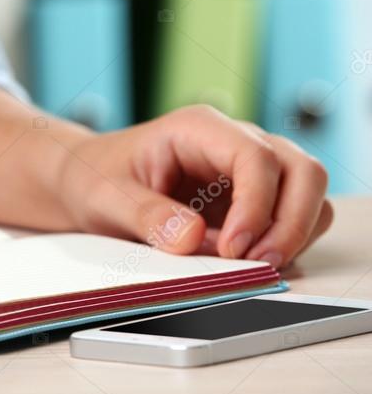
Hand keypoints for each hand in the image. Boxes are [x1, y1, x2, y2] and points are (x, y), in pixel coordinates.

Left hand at [54, 105, 333, 267]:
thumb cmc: (95, 178)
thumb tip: (190, 238)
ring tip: (250, 265)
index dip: (256, 205)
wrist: (86, 181)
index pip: (256, 156)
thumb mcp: (104, 196)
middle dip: (290, 222)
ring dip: (292, 234)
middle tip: (256, 264)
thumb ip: (144, 215)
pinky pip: (292, 218)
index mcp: (197, 129)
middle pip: (301, 170)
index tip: (233, 248)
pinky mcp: (251, 200)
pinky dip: (284, 242)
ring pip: (307, 193)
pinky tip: (246, 261)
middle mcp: (232, 142)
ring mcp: (248, 171)